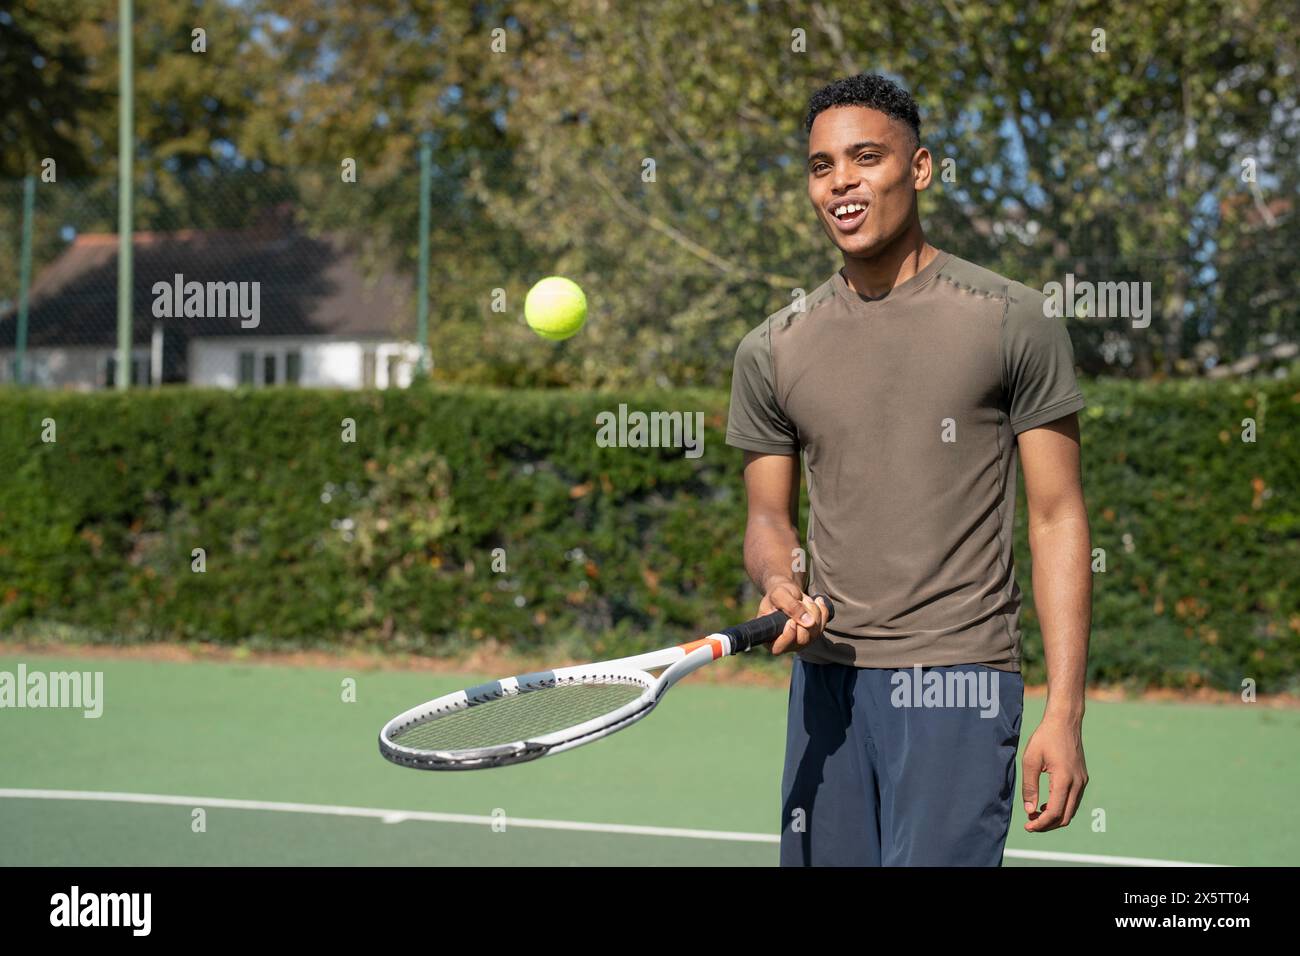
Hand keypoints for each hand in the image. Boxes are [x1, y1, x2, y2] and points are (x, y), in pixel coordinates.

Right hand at [758, 579, 830, 654]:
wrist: (788, 592)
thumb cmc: (778, 594)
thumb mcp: (780, 595)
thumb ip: (790, 607)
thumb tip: (809, 623)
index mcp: (769, 637)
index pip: (778, 647)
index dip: (788, 636)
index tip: (791, 621)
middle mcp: (786, 644)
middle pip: (802, 640)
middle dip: (805, 617)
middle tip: (802, 601)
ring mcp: (801, 641)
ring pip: (815, 634)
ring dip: (815, 612)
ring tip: (807, 600)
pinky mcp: (813, 635)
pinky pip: (823, 626)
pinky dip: (823, 612)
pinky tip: (818, 602)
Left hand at [1021, 714, 1088, 831]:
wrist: (1064, 722)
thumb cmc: (1045, 738)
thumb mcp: (1030, 760)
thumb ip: (1029, 786)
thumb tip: (1029, 810)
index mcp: (1064, 780)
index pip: (1055, 813)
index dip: (1041, 823)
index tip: (1027, 826)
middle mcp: (1077, 783)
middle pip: (1065, 817)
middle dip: (1047, 825)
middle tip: (1030, 824)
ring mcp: (1082, 781)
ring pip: (1071, 810)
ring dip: (1055, 818)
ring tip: (1035, 815)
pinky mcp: (1082, 778)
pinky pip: (1073, 801)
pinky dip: (1061, 808)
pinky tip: (1046, 805)